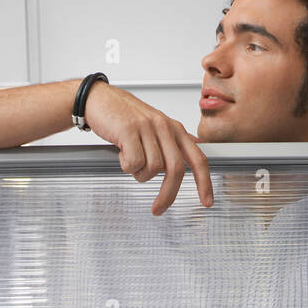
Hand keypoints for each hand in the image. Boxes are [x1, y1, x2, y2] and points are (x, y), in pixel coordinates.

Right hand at [84, 84, 213, 214]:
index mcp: (174, 128)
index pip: (198, 158)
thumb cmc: (126, 116)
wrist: (100, 98)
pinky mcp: (129, 130)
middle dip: (168, 194)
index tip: (207, 201)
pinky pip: (134, 162)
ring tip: (130, 160)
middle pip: (176, 169)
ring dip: (139, 173)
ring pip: (152, 169)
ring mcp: (147, 127)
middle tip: (158, 208)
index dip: (204, 182)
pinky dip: (126, 166)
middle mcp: (164, 127)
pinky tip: (121, 153)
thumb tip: (192, 156)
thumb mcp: (155, 126)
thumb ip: (173, 142)